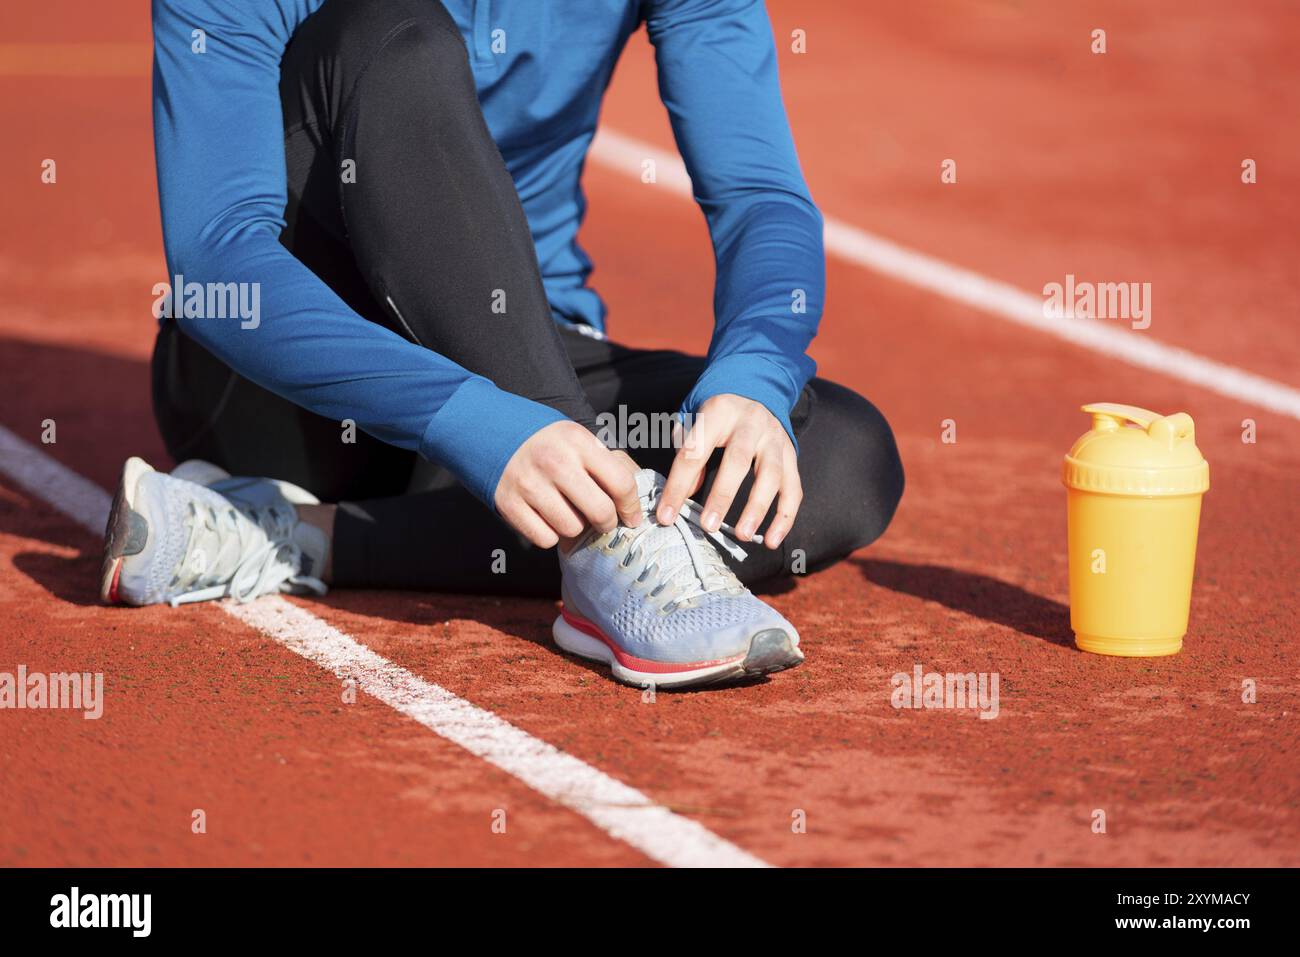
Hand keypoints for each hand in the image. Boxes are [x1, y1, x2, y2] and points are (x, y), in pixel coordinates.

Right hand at [495, 421, 641, 548]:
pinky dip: (549, 534)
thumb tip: (635, 498)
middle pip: (600, 512)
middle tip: (603, 521)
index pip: (621, 483)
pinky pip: (545, 539)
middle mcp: (555, 463)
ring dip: (575, 528)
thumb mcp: (578, 439)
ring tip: (568, 513)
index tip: (631, 517)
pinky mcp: (508, 504)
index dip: (631, 506)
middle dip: (607, 523)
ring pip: (572, 529)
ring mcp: (529, 484)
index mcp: (578, 442)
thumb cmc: (547, 442)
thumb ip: (607, 463)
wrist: (490, 431)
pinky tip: (546, 517)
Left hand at [658, 393, 800, 549]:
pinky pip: (793, 489)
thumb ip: (686, 453)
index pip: (694, 452)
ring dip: (757, 508)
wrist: (754, 391)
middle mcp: (750, 423)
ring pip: (771, 474)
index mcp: (718, 412)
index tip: (665, 516)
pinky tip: (771, 540)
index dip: (678, 486)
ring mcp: (774, 439)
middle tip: (709, 526)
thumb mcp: (693, 422)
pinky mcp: (791, 455)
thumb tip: (683, 495)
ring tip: (742, 535)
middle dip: (722, 495)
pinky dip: (784, 517)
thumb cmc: (715, 417)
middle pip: (737, 460)